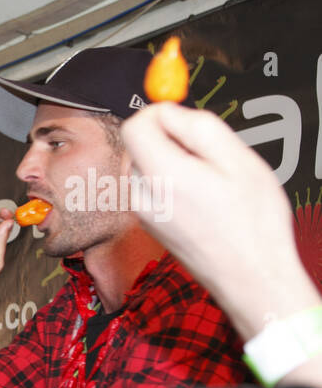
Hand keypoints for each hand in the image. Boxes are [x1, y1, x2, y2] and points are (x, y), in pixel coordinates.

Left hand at [120, 102, 306, 333]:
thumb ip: (198, 127)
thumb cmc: (252, 224)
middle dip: (173, 140)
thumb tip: (170, 110)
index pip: (135, 126)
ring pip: (149, 167)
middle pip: (142, 146)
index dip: (159, 114)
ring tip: (213, 182)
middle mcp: (144, 195)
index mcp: (162, 174)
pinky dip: (175, 184)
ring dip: (175, 163)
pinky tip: (205, 200)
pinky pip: (155, 189)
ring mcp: (144, 213)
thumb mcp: (238, 160)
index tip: (185, 119)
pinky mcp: (151, 225)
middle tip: (212, 157)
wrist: (250, 277)